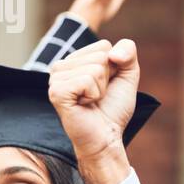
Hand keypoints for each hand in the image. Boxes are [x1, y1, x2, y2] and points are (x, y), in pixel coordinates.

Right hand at [47, 39, 140, 183]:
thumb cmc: (113, 108)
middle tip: (98, 96)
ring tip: (91, 101)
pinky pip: (87, 80)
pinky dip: (94, 94)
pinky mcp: (56, 92)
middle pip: (101, 55)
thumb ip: (128, 52)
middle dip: (108, 78)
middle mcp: (61, 66)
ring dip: (101, 88)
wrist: (106, 137)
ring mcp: (55, 78)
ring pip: (95, 68)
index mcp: (74, 59)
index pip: (104, 45)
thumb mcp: (128, 75)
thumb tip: (112, 53)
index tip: (105, 85)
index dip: (114, 67)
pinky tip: (84, 104)